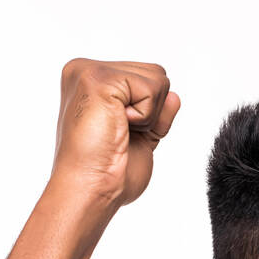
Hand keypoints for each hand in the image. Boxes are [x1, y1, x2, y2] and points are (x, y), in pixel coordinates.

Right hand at [51, 58, 180, 208]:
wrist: (89, 189)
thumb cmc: (106, 172)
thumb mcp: (142, 137)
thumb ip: (156, 113)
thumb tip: (174, 96)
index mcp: (91, 82)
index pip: (145, 78)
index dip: (149, 112)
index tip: (121, 134)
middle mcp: (85, 69)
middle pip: (155, 73)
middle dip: (152, 111)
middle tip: (121, 134)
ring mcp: (89, 71)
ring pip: (158, 78)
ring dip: (148, 114)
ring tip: (118, 130)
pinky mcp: (98, 78)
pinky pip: (151, 88)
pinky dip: (145, 116)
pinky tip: (118, 127)